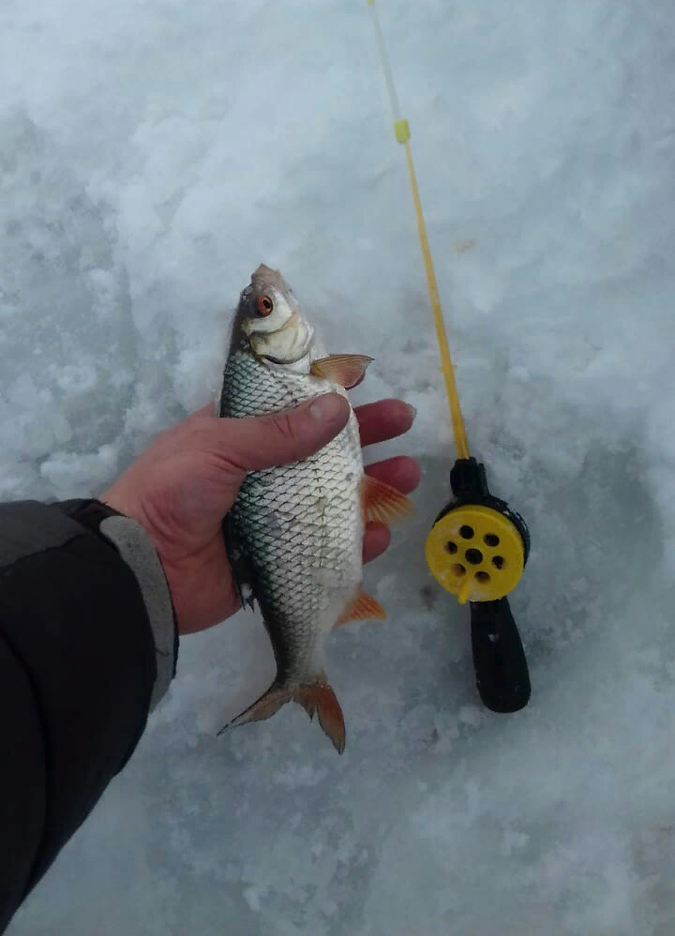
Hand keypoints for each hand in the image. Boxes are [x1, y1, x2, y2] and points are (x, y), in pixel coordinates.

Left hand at [100, 394, 418, 634]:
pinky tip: (382, 529)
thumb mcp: (218, 446)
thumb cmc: (172, 490)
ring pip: (334, 496)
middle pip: (322, 447)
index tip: (362, 377)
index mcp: (236, 434)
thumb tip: (335, 406)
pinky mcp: (281, 558)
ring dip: (373, 484)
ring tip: (409, 474)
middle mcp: (260, 471)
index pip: (289, 404)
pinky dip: (359, 540)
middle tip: (403, 420)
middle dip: (365, 434)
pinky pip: (328, 546)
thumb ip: (278, 431)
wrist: (143, 568)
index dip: (325, 389)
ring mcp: (274, 515)